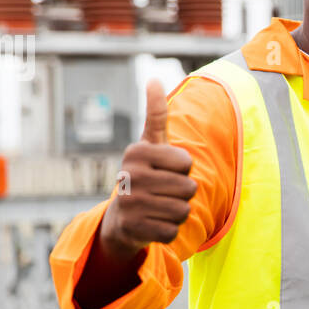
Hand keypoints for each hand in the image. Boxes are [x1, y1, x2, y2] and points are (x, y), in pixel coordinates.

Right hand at [101, 79, 198, 257]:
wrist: (120, 218)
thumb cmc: (143, 176)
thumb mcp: (148, 145)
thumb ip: (156, 115)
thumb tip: (154, 78)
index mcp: (136, 152)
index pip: (187, 163)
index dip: (183, 170)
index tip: (164, 171)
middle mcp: (130, 176)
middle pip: (189, 188)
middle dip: (182, 193)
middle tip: (161, 193)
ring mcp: (131, 204)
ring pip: (183, 210)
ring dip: (177, 212)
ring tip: (158, 208)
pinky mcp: (134, 229)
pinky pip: (173, 230)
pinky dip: (168, 230)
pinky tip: (152, 224)